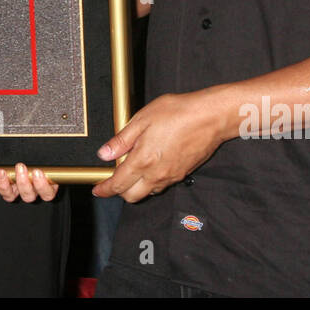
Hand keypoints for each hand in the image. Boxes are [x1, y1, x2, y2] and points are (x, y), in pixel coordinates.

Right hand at [0, 162, 58, 201]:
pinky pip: (54, 189)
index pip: (8, 194)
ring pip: (42, 195)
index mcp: (15, 188)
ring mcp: (43, 187)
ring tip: (36, 171)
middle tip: (19, 167)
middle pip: (26, 196)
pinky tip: (45, 173)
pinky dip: (49, 184)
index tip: (1, 171)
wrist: (35, 152)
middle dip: (22, 183)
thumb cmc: (13, 163)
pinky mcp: (55, 183)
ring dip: (38, 185)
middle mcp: (29, 190)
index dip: (5, 186)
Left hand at [92, 90, 225, 202]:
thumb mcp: (142, 119)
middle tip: (115, 178)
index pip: (118, 184)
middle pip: (132, 197)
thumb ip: (121, 140)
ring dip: (137, 186)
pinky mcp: (183, 174)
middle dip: (120, 191)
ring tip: (135, 167)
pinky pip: (162, 185)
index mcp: (143, 161)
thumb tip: (104, 153)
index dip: (104, 189)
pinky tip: (153, 164)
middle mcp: (157, 174)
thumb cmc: (178, 113)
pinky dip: (152, 181)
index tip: (98, 190)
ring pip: (148, 192)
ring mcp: (171, 176)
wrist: (210, 117)